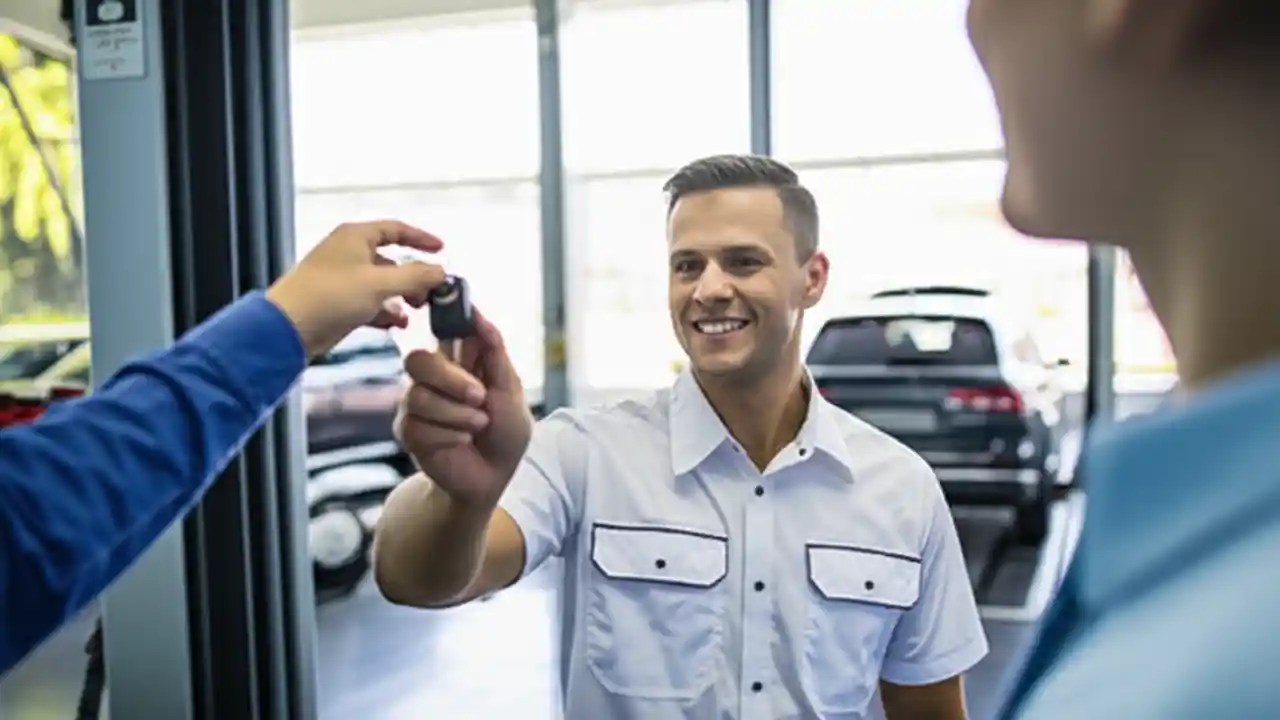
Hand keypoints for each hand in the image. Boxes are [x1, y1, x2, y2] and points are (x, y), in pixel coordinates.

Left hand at [266, 220, 445, 357]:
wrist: (288, 328)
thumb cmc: (333, 296)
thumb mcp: (381, 283)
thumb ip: (416, 276)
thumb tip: (441, 271)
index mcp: (356, 237)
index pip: (395, 229)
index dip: (421, 238)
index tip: (442, 250)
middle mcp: (348, 253)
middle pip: (391, 259)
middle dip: (414, 277)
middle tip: (430, 294)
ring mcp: (342, 278)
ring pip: (381, 283)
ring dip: (401, 296)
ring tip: (416, 311)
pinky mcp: (337, 302)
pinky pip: (369, 302)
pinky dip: (385, 311)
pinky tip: (396, 324)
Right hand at [394, 310, 532, 508]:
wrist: (495, 475)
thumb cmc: (505, 431)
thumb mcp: (510, 389)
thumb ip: (494, 352)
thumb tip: (479, 315)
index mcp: (459, 360)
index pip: (443, 329)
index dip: (444, 319)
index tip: (454, 312)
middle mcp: (432, 378)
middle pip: (418, 360)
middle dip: (450, 379)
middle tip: (479, 396)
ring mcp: (416, 404)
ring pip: (418, 398)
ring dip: (457, 415)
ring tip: (477, 426)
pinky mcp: (408, 431)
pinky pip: (417, 427)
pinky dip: (449, 437)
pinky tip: (461, 442)